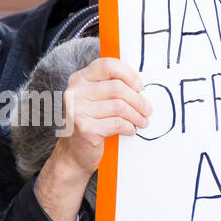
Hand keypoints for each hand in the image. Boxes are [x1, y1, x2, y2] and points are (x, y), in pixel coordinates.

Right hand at [51, 57, 152, 178]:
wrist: (73, 155)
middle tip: (147, 110)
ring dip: (136, 116)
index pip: (107, 65)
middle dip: (138, 100)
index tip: (139, 86)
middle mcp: (75, 93)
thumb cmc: (89, 125)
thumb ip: (109, 88)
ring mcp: (78, 110)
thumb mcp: (95, 101)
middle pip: (117, 87)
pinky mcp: (85, 128)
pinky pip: (117, 123)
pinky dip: (129, 127)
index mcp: (78, 80)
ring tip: (142, 122)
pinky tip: (130, 130)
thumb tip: (139, 85)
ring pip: (119, 106)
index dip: (128, 74)